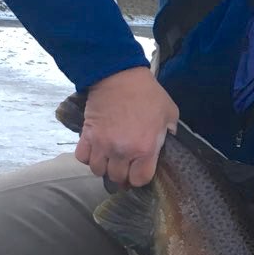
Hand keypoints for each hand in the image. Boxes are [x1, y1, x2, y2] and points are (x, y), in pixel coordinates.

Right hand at [74, 66, 177, 186]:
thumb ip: (170, 131)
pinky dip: (88, 157)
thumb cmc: (147, 93)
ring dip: (105, 167)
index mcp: (145, 148)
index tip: (139, 172)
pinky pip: (82, 157)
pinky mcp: (87, 135)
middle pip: (117, 177)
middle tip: (125, 166)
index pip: (139, 179)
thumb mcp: (170, 112)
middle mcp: (122, 151)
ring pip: (98, 170)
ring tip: (110, 159)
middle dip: (122, 175)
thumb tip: (168, 139)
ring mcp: (102, 144)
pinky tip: (96, 151)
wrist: (119, 75)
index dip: (139, 178)